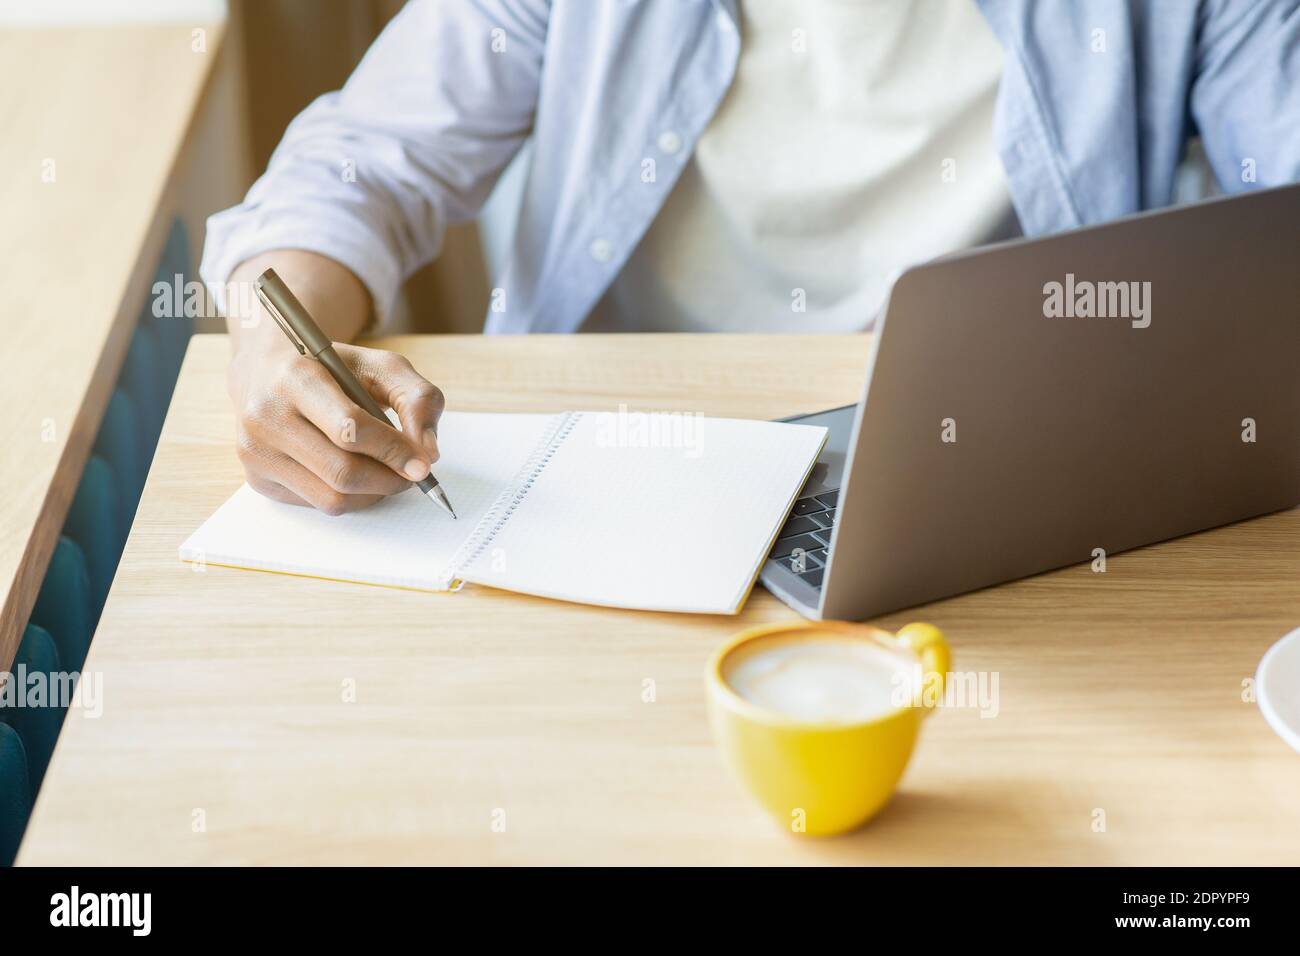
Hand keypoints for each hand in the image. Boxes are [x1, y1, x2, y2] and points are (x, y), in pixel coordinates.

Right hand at [228, 341, 443, 514]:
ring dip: (373, 493)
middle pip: (343, 472)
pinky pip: (317, 505)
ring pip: (332, 498)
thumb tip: (428, 452)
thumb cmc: (330, 368)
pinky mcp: (257, 478)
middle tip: (412, 473)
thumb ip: (417, 397)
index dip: (393, 451)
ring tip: (387, 472)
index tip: (423, 464)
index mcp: (294, 377)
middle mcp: (265, 415)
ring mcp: (255, 451)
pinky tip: (355, 472)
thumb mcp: (379, 365)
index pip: (350, 430)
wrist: (265, 371)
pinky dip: (350, 496)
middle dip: (389, 478)